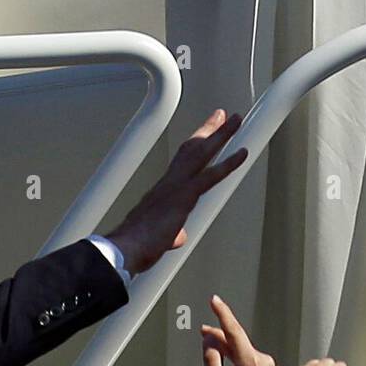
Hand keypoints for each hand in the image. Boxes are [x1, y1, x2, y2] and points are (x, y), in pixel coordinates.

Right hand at [102, 110, 247, 275]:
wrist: (124, 250)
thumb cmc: (134, 247)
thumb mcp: (157, 238)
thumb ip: (172, 233)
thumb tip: (179, 236)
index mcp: (163, 191)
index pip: (182, 163)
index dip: (195, 146)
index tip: (204, 135)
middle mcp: (170, 183)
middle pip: (192, 148)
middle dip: (208, 130)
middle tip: (223, 116)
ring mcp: (178, 186)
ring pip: (202, 152)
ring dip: (221, 135)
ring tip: (237, 120)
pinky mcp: (185, 196)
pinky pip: (211, 175)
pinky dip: (228, 163)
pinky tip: (242, 153)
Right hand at [202, 294, 283, 365]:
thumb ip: (211, 359)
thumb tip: (210, 341)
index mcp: (250, 361)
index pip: (233, 330)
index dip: (222, 313)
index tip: (215, 300)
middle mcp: (265, 362)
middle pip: (238, 344)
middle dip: (220, 341)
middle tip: (204, 333)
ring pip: (247, 357)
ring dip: (232, 360)